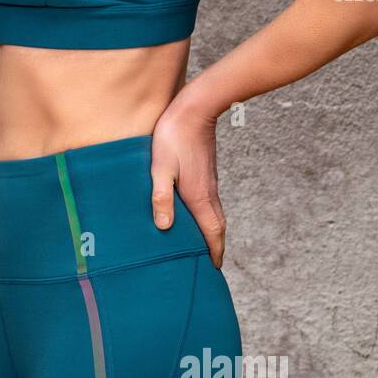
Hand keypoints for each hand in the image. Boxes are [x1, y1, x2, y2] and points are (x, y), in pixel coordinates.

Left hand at [150, 92, 225, 267]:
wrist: (195, 108)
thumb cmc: (173, 137)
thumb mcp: (160, 167)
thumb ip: (161, 196)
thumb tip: (165, 227)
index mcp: (198, 196)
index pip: (212, 232)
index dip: (213, 253)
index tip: (213, 270)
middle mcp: (208, 193)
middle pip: (217, 228)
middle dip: (215, 248)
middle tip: (210, 266)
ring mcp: (208, 183)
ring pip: (214, 215)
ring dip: (211, 233)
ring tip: (203, 247)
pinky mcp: (205, 174)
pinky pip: (209, 203)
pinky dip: (207, 217)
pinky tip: (195, 217)